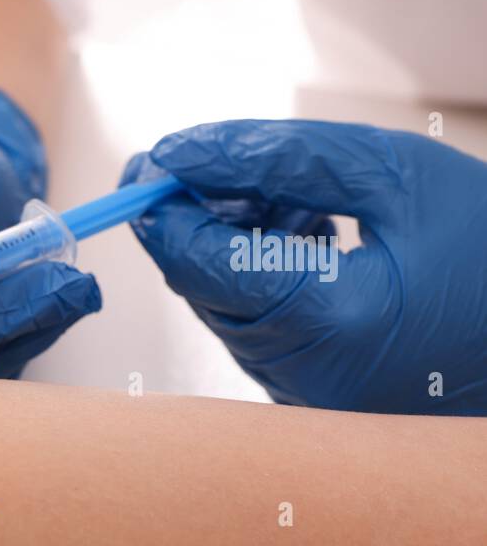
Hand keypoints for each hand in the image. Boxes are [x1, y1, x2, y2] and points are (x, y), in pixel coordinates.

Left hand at [123, 119, 486, 413]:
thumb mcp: (397, 177)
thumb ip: (282, 159)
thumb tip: (184, 151)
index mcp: (323, 320)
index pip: (199, 262)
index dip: (164, 205)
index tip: (148, 159)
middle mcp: (297, 372)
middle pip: (201, 283)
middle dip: (194, 214)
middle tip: (208, 159)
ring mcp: (299, 392)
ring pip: (222, 302)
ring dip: (231, 238)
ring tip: (291, 195)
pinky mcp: (307, 393)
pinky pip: (254, 324)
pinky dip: (259, 269)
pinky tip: (309, 232)